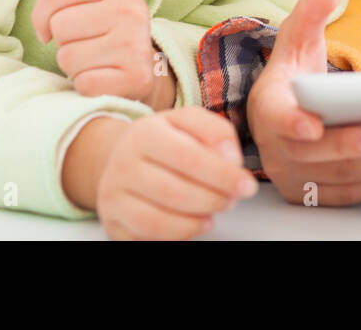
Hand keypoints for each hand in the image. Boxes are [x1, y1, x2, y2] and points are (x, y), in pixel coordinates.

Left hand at [25, 0, 171, 109]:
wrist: (141, 70)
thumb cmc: (102, 28)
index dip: (44, 17)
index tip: (56, 27)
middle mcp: (131, 9)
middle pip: (61, 27)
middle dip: (64, 42)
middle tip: (87, 44)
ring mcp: (136, 44)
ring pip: (68, 57)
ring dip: (74, 65)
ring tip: (95, 61)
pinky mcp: (135, 77)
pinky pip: (84, 82)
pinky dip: (86, 85)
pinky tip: (104, 78)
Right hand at [96, 109, 256, 239]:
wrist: (121, 155)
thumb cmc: (165, 139)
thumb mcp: (190, 122)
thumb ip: (217, 132)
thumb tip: (231, 159)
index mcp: (145, 132)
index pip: (188, 157)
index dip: (223, 175)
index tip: (248, 185)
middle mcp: (122, 164)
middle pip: (173, 192)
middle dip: (213, 199)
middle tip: (234, 199)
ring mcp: (113, 196)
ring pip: (156, 220)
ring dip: (196, 221)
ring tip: (216, 211)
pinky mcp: (112, 222)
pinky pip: (146, 237)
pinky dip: (179, 234)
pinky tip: (198, 223)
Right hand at [246, 0, 360, 205]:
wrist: (285, 114)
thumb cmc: (293, 77)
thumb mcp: (298, 40)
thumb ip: (310, 11)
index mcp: (269, 108)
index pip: (277, 120)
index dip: (293, 124)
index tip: (313, 126)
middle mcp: (277, 149)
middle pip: (317, 155)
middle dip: (354, 147)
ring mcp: (295, 176)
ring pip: (340, 179)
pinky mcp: (315, 194)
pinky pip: (350, 195)